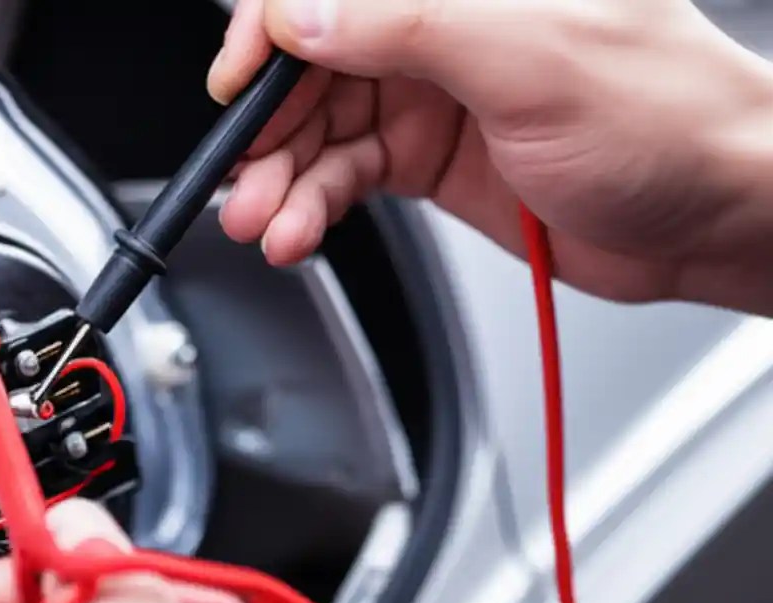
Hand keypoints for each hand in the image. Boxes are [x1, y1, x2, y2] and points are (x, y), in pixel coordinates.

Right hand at [210, 0, 772, 314]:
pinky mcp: (427, 156)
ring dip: (282, 178)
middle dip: (267, 125)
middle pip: (311, 63)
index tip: (239, 86)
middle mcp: (437, 29)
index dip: (271, 31)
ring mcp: (429, 94)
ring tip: (266, 221)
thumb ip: (409, 27)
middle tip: (242, 177)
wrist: (714, 217)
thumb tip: (303, 16)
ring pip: (319, 128)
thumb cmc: (668, 119)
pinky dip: (313, 206)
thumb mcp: (534, 57)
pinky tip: (298, 229)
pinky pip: (346, 175)